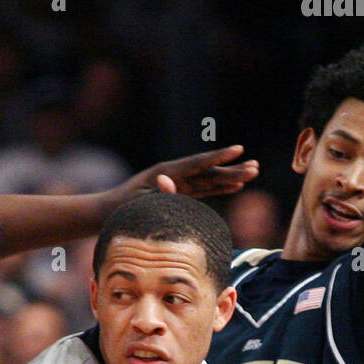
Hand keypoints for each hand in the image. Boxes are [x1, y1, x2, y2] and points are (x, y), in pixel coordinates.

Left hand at [122, 146, 258, 202]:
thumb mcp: (137, 202)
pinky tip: (234, 186)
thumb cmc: (121, 210)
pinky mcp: (177, 193)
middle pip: (208, 170)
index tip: (239, 150)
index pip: (198, 164)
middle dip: (232, 168)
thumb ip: (154, 192)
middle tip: (255, 166)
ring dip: (230, 177)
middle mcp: (173, 174)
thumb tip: (167, 181)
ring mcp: (176, 183)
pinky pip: (203, 190)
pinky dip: (219, 188)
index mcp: (165, 172)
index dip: (219, 157)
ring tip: (252, 173)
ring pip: (209, 179)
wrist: (107, 213)